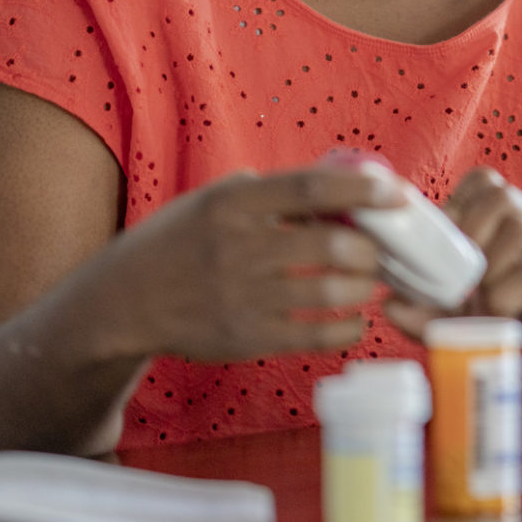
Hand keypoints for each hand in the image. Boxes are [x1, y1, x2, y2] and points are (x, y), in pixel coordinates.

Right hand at [92, 159, 405, 363]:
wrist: (125, 300)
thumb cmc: (182, 240)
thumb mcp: (216, 199)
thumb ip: (272, 193)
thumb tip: (343, 184)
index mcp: (233, 202)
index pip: (311, 187)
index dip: (362, 188)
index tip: (396, 192)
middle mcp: (239, 247)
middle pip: (332, 243)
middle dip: (370, 247)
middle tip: (381, 248)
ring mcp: (243, 296)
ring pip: (330, 290)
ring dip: (363, 286)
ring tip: (368, 280)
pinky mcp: (247, 338)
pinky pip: (316, 335)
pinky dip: (348, 327)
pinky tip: (353, 317)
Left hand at [383, 168, 521, 435]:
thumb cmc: (514, 347)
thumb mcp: (461, 325)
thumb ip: (428, 311)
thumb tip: (389, 300)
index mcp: (516, 236)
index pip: (488, 183)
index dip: (456, 204)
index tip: (440, 245)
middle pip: (505, 197)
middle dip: (469, 231)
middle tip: (458, 275)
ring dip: (487, 266)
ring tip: (479, 300)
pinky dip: (505, 295)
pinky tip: (497, 316)